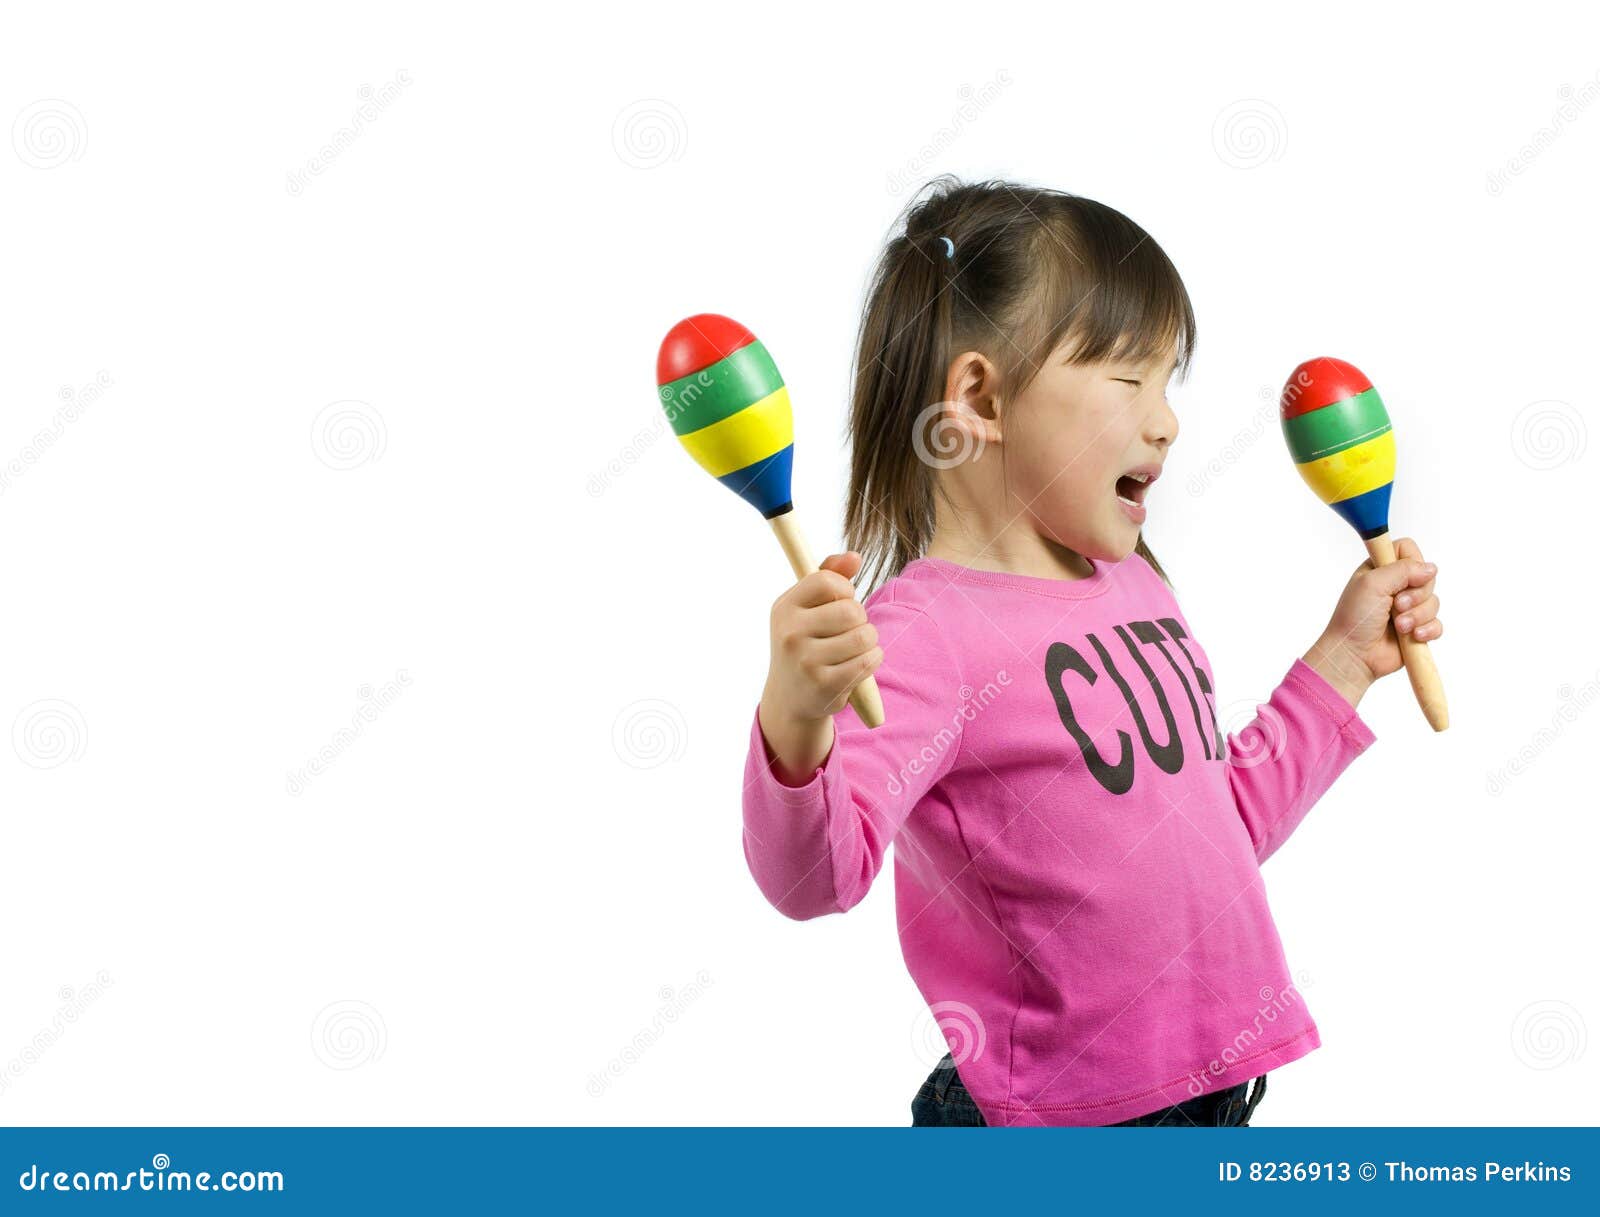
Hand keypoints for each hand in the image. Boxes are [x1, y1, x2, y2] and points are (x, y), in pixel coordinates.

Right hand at [758, 551, 884, 783]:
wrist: (789, 698)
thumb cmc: (804, 643)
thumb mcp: (806, 608)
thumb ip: (829, 576)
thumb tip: (854, 557)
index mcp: (784, 607)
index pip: (826, 581)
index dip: (844, 589)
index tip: (841, 601)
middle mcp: (790, 633)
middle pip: (851, 610)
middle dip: (860, 618)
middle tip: (848, 630)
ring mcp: (806, 661)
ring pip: (864, 635)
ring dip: (869, 641)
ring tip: (854, 648)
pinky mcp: (824, 685)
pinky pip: (868, 660)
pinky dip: (873, 658)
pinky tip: (861, 662)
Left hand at [1304, 538, 1442, 705]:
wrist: (1354, 655)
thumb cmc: (1355, 618)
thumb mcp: (1373, 584)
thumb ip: (1402, 569)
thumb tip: (1431, 568)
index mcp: (1381, 570)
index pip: (1407, 549)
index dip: (1411, 561)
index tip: (1402, 577)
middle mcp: (1396, 586)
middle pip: (1427, 577)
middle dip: (1415, 595)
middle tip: (1396, 606)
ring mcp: (1408, 608)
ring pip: (1434, 602)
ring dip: (1418, 615)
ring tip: (1399, 626)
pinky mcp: (1417, 628)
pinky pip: (1437, 623)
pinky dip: (1427, 630)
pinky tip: (1412, 636)